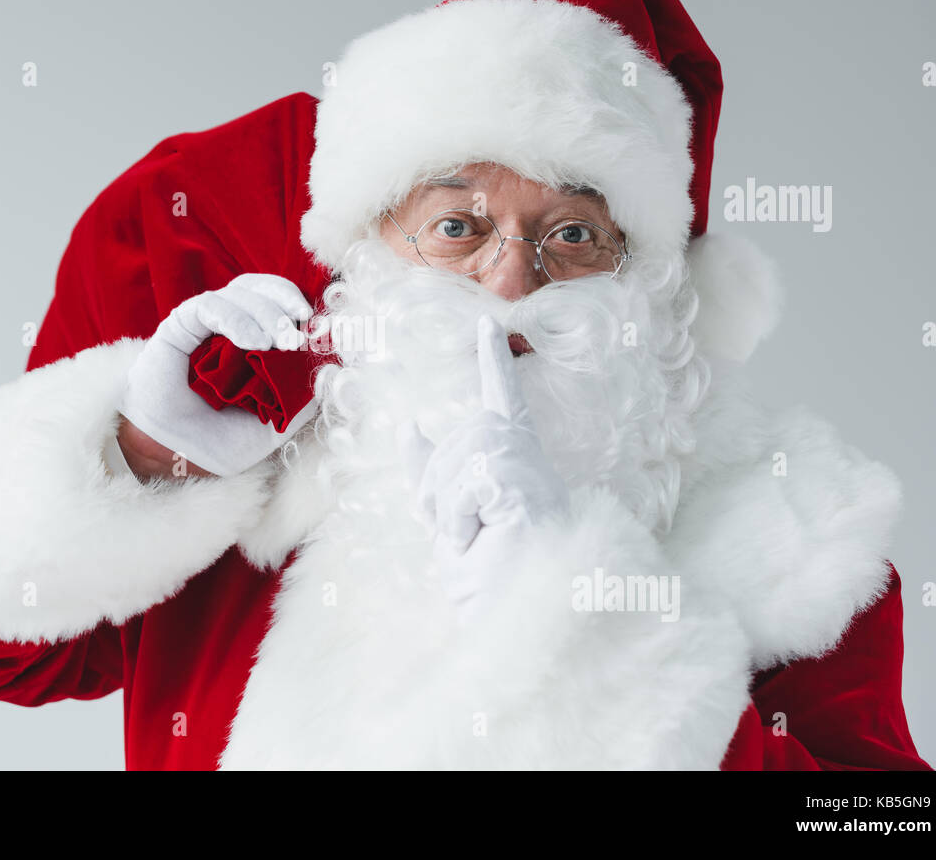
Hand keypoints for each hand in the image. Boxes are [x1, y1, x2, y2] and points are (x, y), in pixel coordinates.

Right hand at [120, 273, 316, 477]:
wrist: (173, 458)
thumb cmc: (219, 441)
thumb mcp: (274, 425)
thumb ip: (302, 400)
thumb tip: (332, 370)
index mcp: (251, 341)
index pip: (280, 303)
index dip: (300, 308)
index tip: (320, 330)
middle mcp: (228, 325)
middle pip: (263, 289)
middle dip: (287, 305)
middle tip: (300, 336)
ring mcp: (203, 324)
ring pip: (240, 292)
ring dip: (266, 312)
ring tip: (279, 342)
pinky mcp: (179, 326)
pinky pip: (210, 307)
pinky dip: (236, 319)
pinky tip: (253, 343)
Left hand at [400, 314, 569, 623]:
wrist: (523, 612)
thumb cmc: (494, 575)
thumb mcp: (449, 519)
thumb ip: (431, 473)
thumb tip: (409, 426)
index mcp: (514, 461)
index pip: (501, 399)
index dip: (493, 361)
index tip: (487, 324)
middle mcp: (526, 454)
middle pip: (451, 444)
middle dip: (437, 493)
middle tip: (463, 534)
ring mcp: (526, 464)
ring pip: (453, 464)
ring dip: (449, 512)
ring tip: (477, 540)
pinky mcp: (520, 478)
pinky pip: (463, 487)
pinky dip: (460, 521)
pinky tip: (484, 538)